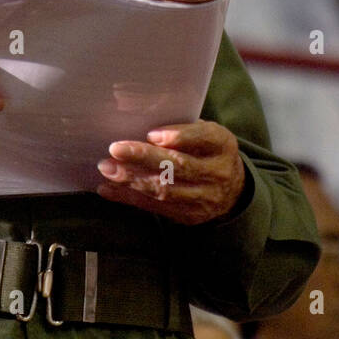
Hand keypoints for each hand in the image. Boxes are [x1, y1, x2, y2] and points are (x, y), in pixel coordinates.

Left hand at [96, 120, 245, 225]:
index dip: (178, 136)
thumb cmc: (207, 152)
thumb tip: (139, 122)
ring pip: (166, 190)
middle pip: (179, 165)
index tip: (151, 134)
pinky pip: (157, 208)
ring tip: (107, 169)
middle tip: (115, 149)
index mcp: (222, 144)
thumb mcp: (205, 133)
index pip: (203, 138)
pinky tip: (109, 188)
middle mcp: (218, 172)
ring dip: (132, 180)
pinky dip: (130, 197)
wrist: (232, 190)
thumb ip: (181, 129)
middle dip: (144, 157)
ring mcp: (205, 198)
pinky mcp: (190, 216)